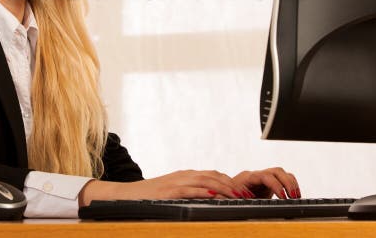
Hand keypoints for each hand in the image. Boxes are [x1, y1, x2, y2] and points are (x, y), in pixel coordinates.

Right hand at [78, 169, 245, 206]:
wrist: (128, 195)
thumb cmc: (152, 195)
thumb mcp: (173, 191)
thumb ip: (190, 192)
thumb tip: (210, 199)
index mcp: (187, 175)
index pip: (214, 175)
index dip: (230, 182)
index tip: (243, 191)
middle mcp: (184, 175)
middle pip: (214, 177)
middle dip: (233, 185)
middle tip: (247, 196)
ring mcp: (177, 182)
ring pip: (206, 181)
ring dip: (224, 188)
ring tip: (237, 197)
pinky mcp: (170, 191)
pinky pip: (191, 190)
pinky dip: (204, 193)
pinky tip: (214, 197)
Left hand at [232, 167, 299, 198]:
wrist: (227, 195)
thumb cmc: (229, 197)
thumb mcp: (234, 200)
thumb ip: (241, 200)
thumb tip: (247, 199)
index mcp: (248, 177)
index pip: (265, 176)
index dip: (276, 185)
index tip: (283, 197)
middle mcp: (256, 175)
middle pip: (276, 171)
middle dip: (287, 183)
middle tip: (293, 196)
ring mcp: (263, 177)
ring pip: (281, 173)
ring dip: (290, 183)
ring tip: (296, 196)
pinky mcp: (268, 182)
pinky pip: (282, 178)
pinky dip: (290, 184)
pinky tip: (293, 195)